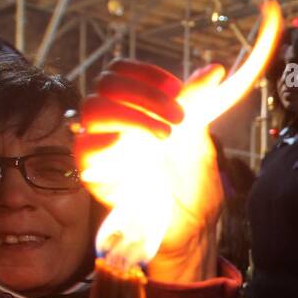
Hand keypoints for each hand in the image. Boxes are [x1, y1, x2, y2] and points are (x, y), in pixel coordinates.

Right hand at [74, 59, 223, 282]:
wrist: (188, 226)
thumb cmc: (191, 184)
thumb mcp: (198, 138)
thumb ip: (198, 103)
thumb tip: (214, 70)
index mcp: (133, 108)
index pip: (120, 71)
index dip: (146, 74)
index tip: (177, 89)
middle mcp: (113, 122)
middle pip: (106, 84)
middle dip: (145, 94)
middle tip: (178, 117)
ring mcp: (101, 145)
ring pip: (94, 108)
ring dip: (133, 114)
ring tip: (165, 136)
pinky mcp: (93, 174)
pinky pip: (83, 147)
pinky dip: (107, 141)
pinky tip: (132, 148)